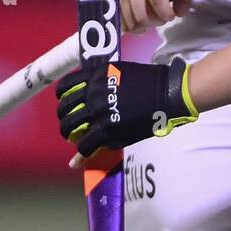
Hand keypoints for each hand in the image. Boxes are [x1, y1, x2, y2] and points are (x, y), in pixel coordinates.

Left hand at [56, 56, 197, 166]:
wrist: (169, 93)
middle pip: (65, 108)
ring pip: (70, 127)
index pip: (66, 85)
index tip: (64, 102)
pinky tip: (78, 159)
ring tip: (74, 140)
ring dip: (69, 135)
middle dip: (64, 118)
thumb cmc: (152, 81)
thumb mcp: (123, 71)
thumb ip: (106, 79)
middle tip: (70, 125)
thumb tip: (96, 87)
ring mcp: (99, 111)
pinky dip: (80, 154)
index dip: (62, 96)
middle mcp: (93, 91)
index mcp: (96, 76)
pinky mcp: (108, 129)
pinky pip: (86, 145)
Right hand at [120, 0, 191, 32]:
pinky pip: (122, 22)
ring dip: (145, 26)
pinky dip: (133, 27)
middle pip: (142, 14)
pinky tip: (142, 24)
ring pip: (132, 21)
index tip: (171, 15)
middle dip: (156, 21)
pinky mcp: (115, 1)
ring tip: (153, 20)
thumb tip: (180, 13)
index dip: (165, 11)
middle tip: (162, 19)